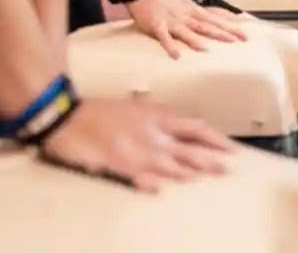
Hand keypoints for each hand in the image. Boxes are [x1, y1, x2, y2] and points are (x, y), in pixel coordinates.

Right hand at [40, 96, 234, 192]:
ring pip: (172, 162)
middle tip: (229, 166)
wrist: (68, 116)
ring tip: (210, 176)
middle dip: (212, 156)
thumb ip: (156, 119)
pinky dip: (153, 181)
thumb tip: (178, 129)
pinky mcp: (119, 163)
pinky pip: (141, 174)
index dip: (213, 138)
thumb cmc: (100, 113)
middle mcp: (152, 131)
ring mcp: (136, 148)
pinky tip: (163, 188)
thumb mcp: (135, 109)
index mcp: (156, 116)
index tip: (229, 147)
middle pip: (190, 145)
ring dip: (192, 170)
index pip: (194, 128)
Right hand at [123, 0, 246, 58]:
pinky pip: (164, 37)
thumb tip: (210, 15)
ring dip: (196, 39)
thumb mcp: (185, 1)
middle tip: (239, 41)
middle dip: (222, 33)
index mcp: (193, 11)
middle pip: (207, 25)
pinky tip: (176, 55)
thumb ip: (197, 10)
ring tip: (207, 49)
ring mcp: (172, 21)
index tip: (245, 35)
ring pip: (187, 31)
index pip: (216, 20)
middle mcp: (186, 16)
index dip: (231, 27)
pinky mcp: (157, 26)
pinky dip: (170, 46)